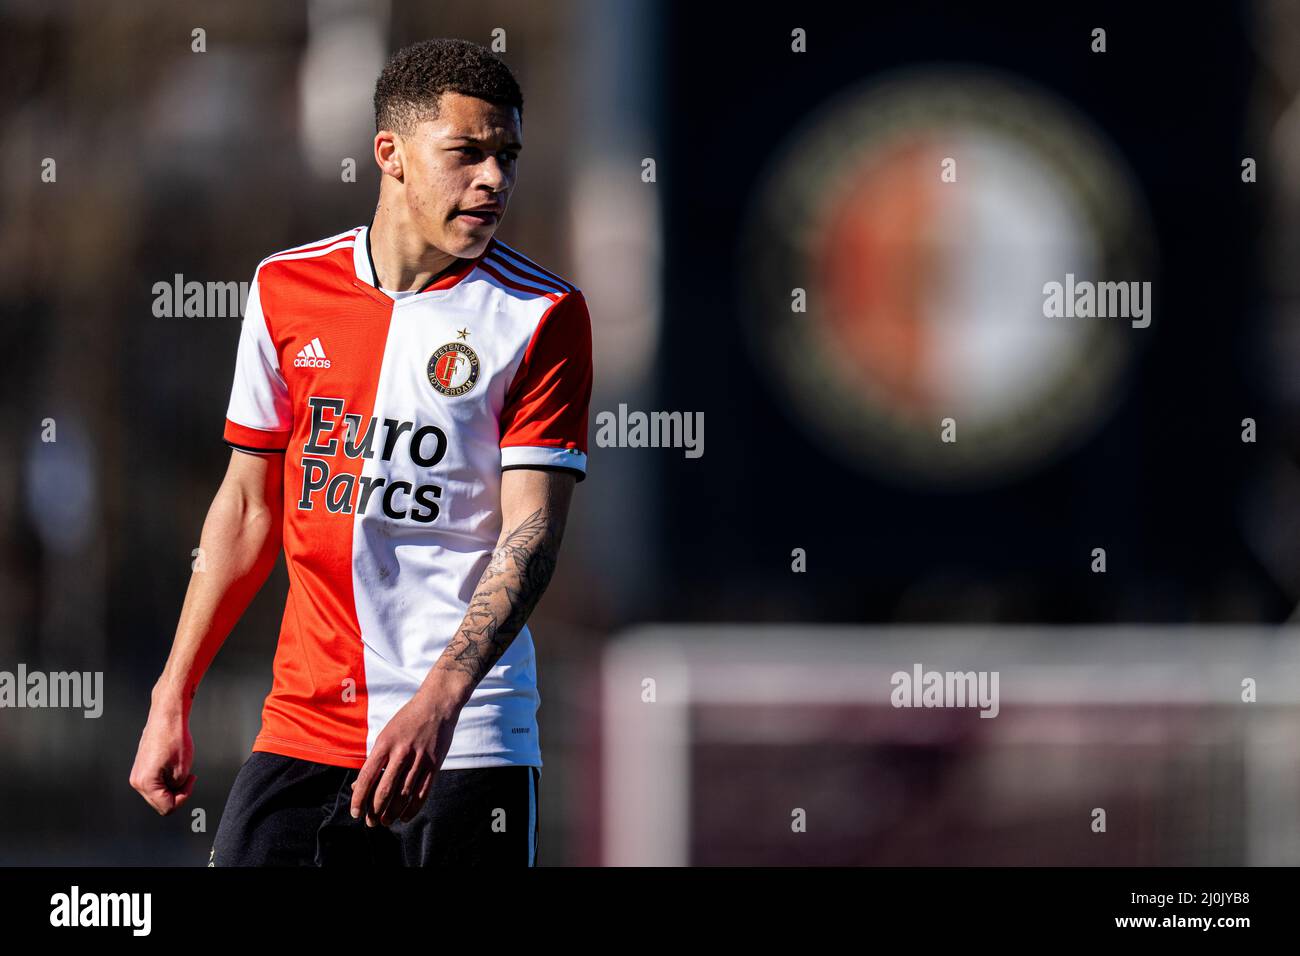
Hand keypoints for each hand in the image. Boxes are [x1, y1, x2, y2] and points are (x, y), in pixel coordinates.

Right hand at [129, 695, 196, 814]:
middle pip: (160, 802)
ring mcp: (137, 774)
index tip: (190, 782)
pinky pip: (156, 783)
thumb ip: (177, 789)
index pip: (166, 807)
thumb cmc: (174, 738)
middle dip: (177, 793)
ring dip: (172, 786)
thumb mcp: (182, 770)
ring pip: (158, 793)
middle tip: (188, 778)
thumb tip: (172, 794)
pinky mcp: (142, 768)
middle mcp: (137, 781)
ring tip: (181, 770)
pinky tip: (174, 767)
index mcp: (146, 783)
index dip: (183, 798)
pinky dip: (167, 779)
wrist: (166, 718)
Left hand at [350, 690, 460, 826]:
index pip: (367, 776)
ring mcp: (420, 758)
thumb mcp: (386, 734)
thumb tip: (360, 785)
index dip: (359, 798)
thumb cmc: (407, 720)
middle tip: (371, 822)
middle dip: (375, 810)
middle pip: (385, 789)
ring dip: (392, 812)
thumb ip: (375, 759)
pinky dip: (413, 808)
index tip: (355, 813)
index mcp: (385, 743)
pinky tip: (405, 816)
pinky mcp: (435, 764)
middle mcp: (401, 752)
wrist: (437, 704)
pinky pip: (423, 792)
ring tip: (385, 822)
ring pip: (403, 794)